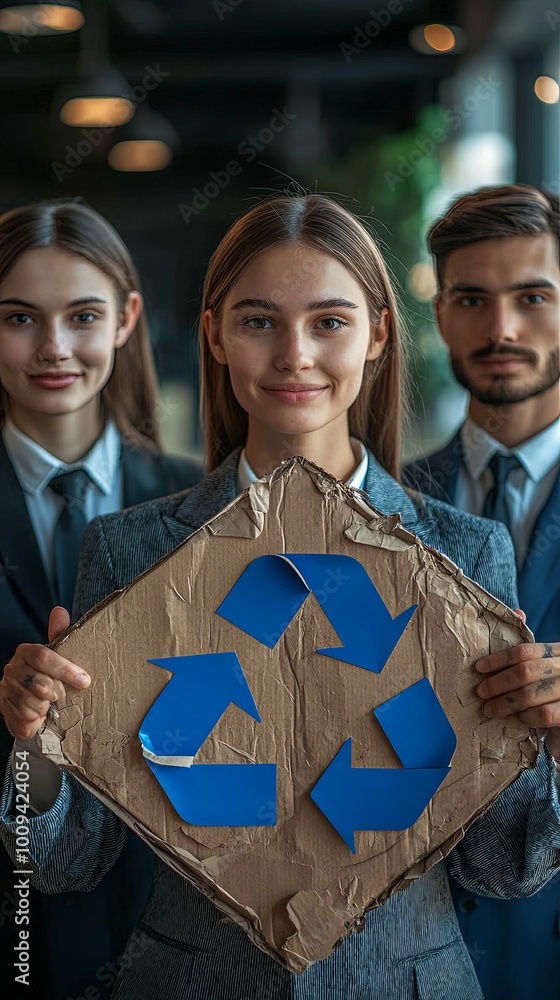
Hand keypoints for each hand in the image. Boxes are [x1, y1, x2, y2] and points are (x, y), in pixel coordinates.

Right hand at [0, 607, 90, 740]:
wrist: (31, 701)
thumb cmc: (48, 675)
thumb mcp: (57, 654)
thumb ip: (60, 634)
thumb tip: (59, 611)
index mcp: (25, 652)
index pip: (44, 657)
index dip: (66, 670)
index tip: (84, 680)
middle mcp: (12, 669)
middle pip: (41, 684)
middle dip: (57, 692)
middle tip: (61, 694)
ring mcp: (6, 690)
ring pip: (33, 705)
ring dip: (46, 707)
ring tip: (49, 704)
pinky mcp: (5, 711)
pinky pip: (25, 721)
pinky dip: (36, 721)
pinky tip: (39, 715)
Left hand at [475, 639, 559, 759]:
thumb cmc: (552, 696)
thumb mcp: (543, 673)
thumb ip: (528, 665)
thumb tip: (501, 650)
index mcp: (557, 654)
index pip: (525, 651)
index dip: (499, 659)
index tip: (479, 667)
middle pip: (525, 671)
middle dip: (498, 682)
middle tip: (481, 692)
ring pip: (530, 693)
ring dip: (505, 703)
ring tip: (490, 710)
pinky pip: (543, 713)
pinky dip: (527, 716)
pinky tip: (520, 719)